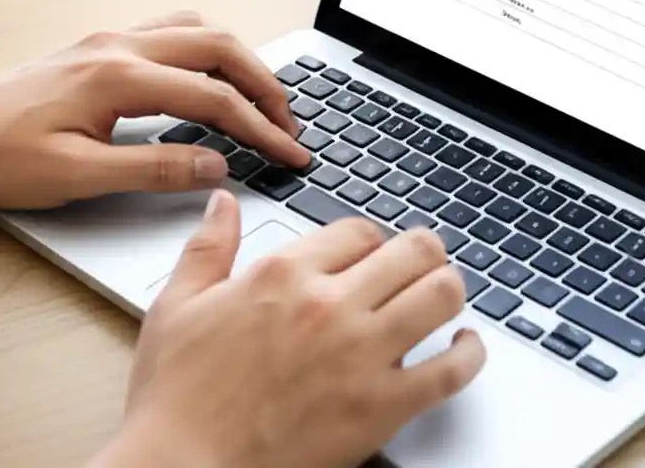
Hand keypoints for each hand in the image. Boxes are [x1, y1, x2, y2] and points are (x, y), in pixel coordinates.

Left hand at [0, 11, 310, 208]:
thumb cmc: (0, 157)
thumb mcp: (79, 177)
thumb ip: (155, 169)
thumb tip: (215, 165)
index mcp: (118, 77)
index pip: (213, 97)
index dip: (260, 127)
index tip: (290, 151)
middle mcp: (120, 46)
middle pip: (219, 47)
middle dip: (264, 85)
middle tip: (290, 122)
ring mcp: (111, 40)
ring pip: (199, 31)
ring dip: (240, 61)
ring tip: (262, 100)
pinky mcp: (102, 47)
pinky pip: (173, 32)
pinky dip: (208, 52)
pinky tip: (213, 79)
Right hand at [93, 192, 486, 467]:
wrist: (179, 467)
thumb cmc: (175, 397)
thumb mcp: (178, 306)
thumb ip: (208, 247)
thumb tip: (223, 202)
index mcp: (283, 273)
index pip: (359, 230)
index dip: (372, 240)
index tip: (371, 255)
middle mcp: (329, 304)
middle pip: (413, 250)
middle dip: (424, 252)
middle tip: (422, 264)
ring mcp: (361, 354)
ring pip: (441, 294)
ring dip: (449, 288)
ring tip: (443, 295)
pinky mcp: (381, 406)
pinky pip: (451, 370)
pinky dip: (469, 353)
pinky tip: (465, 346)